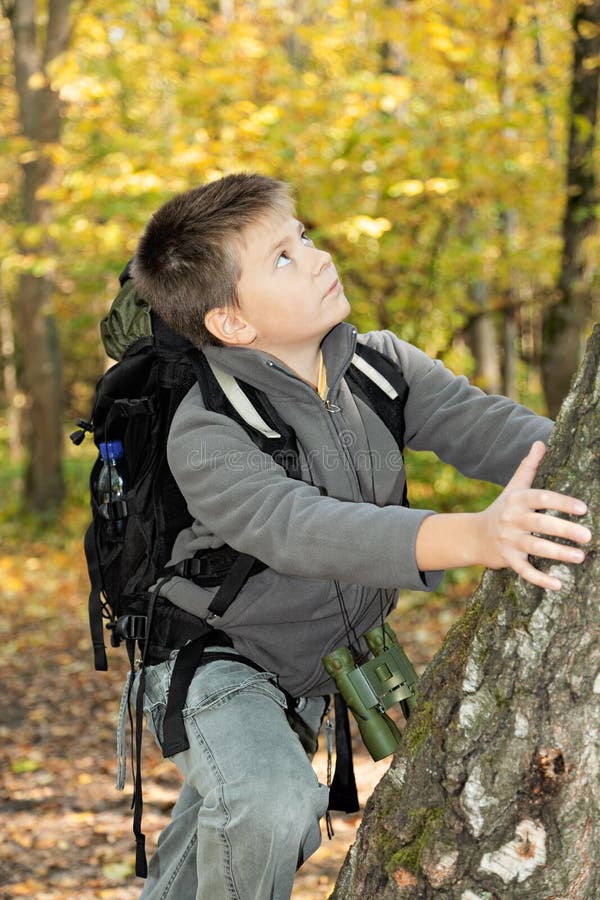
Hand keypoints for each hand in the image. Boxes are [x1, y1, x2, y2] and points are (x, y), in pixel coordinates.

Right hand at [477, 441, 591, 590]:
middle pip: (540, 524)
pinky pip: (524, 571)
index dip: (561, 502)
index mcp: (517, 500)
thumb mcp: (514, 487)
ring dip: (557, 553)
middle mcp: (512, 519)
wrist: (474, 536)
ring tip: (580, 557)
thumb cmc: (503, 509)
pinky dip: (540, 579)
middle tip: (588, 536)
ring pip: (534, 547)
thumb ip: (528, 466)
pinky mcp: (507, 560)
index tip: (583, 508)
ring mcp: (508, 540)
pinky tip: (558, 584)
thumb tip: (541, 442)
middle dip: (564, 530)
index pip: (541, 498)